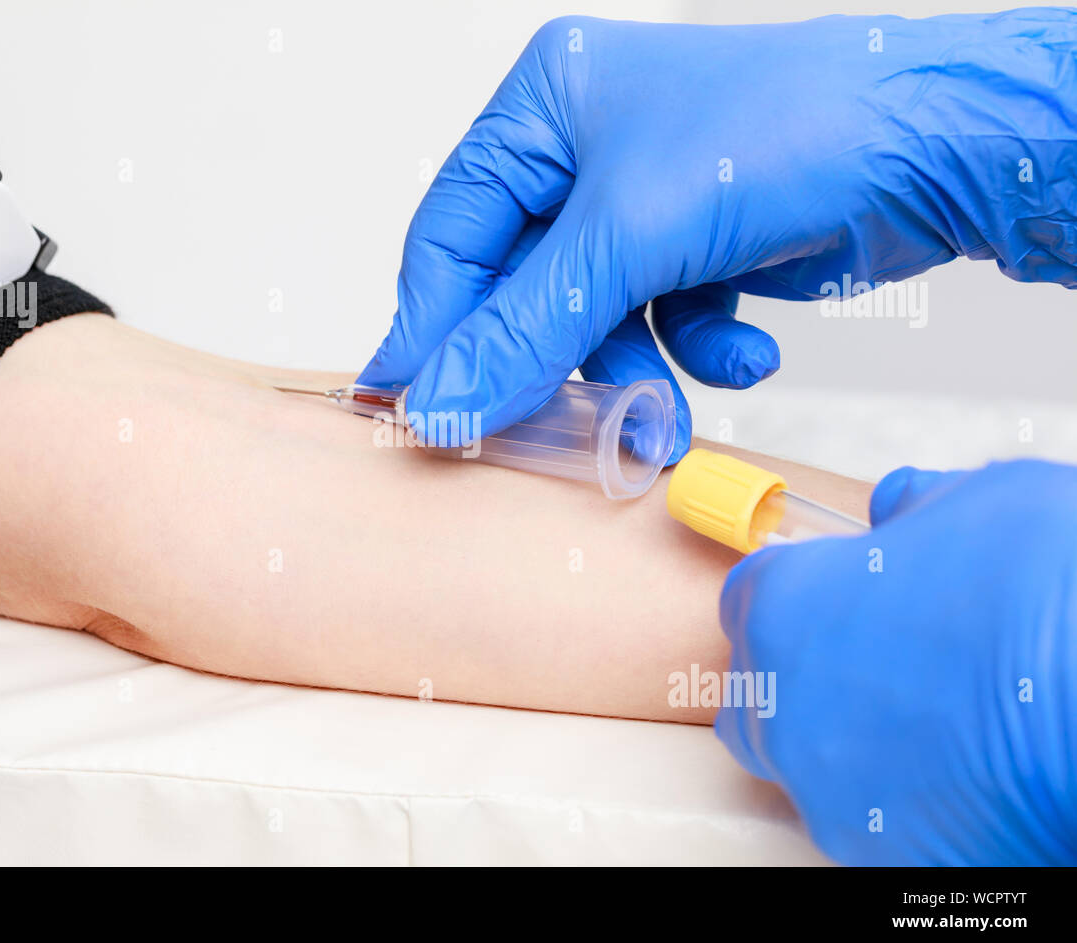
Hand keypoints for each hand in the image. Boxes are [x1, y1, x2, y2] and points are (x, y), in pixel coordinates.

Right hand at [360, 11, 1076, 456]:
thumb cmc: (787, 132)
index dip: (430, 323)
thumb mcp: (631, 234)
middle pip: (519, 285)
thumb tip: (439, 404)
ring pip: (589, 318)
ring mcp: (643, 202)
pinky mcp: (695, 246)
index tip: (407, 403)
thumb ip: (525, 329)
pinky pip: (658, 321)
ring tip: (663, 420)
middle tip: (534, 434)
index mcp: (545, 106)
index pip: (452, 232)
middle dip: (546, 362)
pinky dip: (693, 350)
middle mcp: (584, 150)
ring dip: (629, 376)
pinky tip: (743, 350)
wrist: (935, 143)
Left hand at [718, 460, 1076, 864]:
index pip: (750, 599)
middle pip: (759, 690)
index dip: (801, 589)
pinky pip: (871, 821)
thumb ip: (913, 507)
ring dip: (849, 740)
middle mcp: (781, 708)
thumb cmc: (1047, 589)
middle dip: (802, 672)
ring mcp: (827, 792)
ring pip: (808, 764)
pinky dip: (903, 799)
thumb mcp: (980, 501)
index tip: (839, 590)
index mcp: (783, 610)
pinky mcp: (883, 855)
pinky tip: (962, 769)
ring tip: (934, 718)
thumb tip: (898, 507)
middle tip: (882, 657)